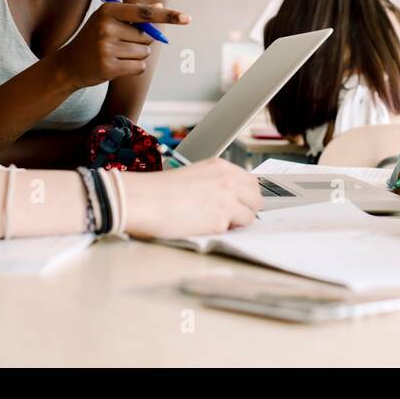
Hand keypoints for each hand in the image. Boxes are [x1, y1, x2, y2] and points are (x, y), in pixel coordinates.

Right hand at [54, 1, 189, 88]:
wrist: (69, 64)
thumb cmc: (94, 38)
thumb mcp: (109, 20)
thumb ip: (135, 14)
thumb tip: (160, 6)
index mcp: (108, 10)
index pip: (145, 13)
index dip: (168, 16)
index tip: (187, 18)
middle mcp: (106, 27)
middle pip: (148, 36)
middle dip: (142, 41)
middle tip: (122, 43)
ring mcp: (106, 48)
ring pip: (144, 53)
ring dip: (137, 55)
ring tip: (117, 54)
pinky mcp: (109, 67)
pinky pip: (140, 67)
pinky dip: (135, 67)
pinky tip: (118, 65)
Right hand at [120, 158, 262, 237]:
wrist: (143, 200)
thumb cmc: (158, 191)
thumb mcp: (192, 175)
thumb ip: (215, 183)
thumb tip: (229, 197)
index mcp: (220, 166)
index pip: (251, 181)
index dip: (245, 196)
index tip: (239, 203)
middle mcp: (228, 179)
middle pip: (256, 198)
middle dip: (246, 209)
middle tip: (230, 216)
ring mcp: (227, 199)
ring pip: (250, 216)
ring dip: (236, 222)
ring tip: (213, 222)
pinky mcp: (220, 220)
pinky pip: (233, 229)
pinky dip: (222, 231)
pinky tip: (203, 226)